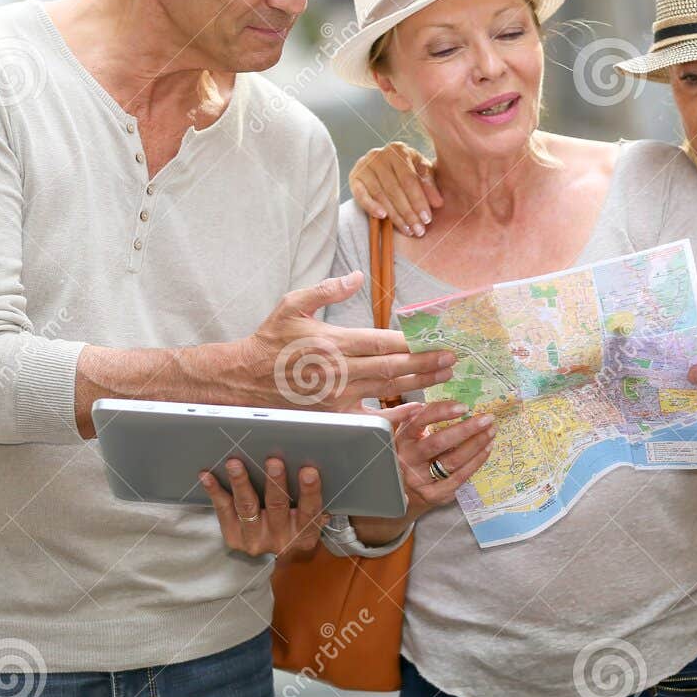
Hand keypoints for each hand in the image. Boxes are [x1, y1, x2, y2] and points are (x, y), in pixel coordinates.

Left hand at [201, 457, 325, 559]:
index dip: (310, 491)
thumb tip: (309, 464)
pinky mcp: (234, 537)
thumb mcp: (310, 516)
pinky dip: (215, 491)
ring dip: (241, 483)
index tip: (309, 470)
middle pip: (277, 507)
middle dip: (275, 482)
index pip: (310, 511)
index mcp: (304, 534)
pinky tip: (208, 476)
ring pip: (247, 508)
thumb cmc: (297, 524)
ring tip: (235, 464)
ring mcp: (255, 539)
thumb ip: (310, 498)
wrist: (280, 556)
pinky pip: (224, 511)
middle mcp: (280, 539)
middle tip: (273, 461)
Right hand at [238, 272, 454, 408]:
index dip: (413, 340)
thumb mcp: (292, 305)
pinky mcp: (335, 416)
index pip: (382, 340)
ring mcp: (338, 397)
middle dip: (427, 361)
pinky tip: (418, 409)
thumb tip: (356, 277)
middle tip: (453, 358)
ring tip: (446, 377)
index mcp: (333, 341)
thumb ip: (326, 290)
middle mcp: (339, 371)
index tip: (436, 336)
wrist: (243, 381)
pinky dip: (398, 415)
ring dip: (421, 383)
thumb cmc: (269, 341)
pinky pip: (373, 419)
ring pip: (388, 390)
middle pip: (394, 366)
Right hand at [349, 141, 441, 235]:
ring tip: (407, 230)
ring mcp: (364, 165)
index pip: (409, 179)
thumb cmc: (407, 168)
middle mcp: (379, 155)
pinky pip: (360, 195)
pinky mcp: (354, 177)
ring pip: (381, 195)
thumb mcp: (421, 171)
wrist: (384, 163)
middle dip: (408, 212)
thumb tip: (438, 203)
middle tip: (418, 230)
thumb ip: (429, 184)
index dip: (419, 200)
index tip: (427, 219)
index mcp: (399, 150)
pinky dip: (371, 206)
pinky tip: (382, 217)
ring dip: (394, 216)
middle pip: (395, 189)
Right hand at [377, 400, 495, 520]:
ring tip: (491, 431)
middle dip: (466, 429)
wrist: (403, 491)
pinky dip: (476, 461)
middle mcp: (408, 459)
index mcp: (402, 438)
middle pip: (438, 442)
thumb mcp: (411, 434)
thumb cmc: (413, 453)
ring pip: (453, 460)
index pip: (420, 421)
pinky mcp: (434, 494)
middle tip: (486, 419)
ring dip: (476, 444)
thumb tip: (449, 402)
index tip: (463, 407)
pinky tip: (486, 449)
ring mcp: (420, 479)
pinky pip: (460, 476)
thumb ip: (422, 417)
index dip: (442, 412)